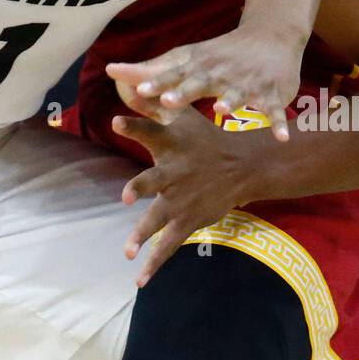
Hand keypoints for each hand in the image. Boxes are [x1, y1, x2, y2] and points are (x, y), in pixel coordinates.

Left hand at [107, 25, 302, 142]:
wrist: (270, 37)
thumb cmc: (218, 54)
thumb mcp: (186, 58)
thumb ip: (150, 69)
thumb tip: (111, 70)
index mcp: (197, 66)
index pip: (173, 75)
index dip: (156, 82)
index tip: (139, 89)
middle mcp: (220, 73)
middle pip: (200, 82)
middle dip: (185, 91)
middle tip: (169, 101)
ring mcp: (246, 83)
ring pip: (237, 93)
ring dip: (230, 101)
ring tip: (222, 110)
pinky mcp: (270, 94)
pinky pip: (273, 110)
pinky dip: (277, 121)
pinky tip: (278, 136)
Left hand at [114, 106, 254, 285]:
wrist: (243, 166)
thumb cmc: (204, 136)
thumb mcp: (182, 115)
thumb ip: (152, 103)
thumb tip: (126, 80)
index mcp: (171, 143)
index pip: (150, 130)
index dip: (134, 125)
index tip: (115, 121)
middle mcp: (174, 171)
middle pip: (155, 179)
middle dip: (141, 187)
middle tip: (128, 196)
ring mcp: (182, 198)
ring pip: (160, 218)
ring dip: (143, 234)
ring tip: (127, 250)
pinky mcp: (189, 220)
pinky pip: (169, 244)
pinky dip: (154, 263)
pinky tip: (139, 279)